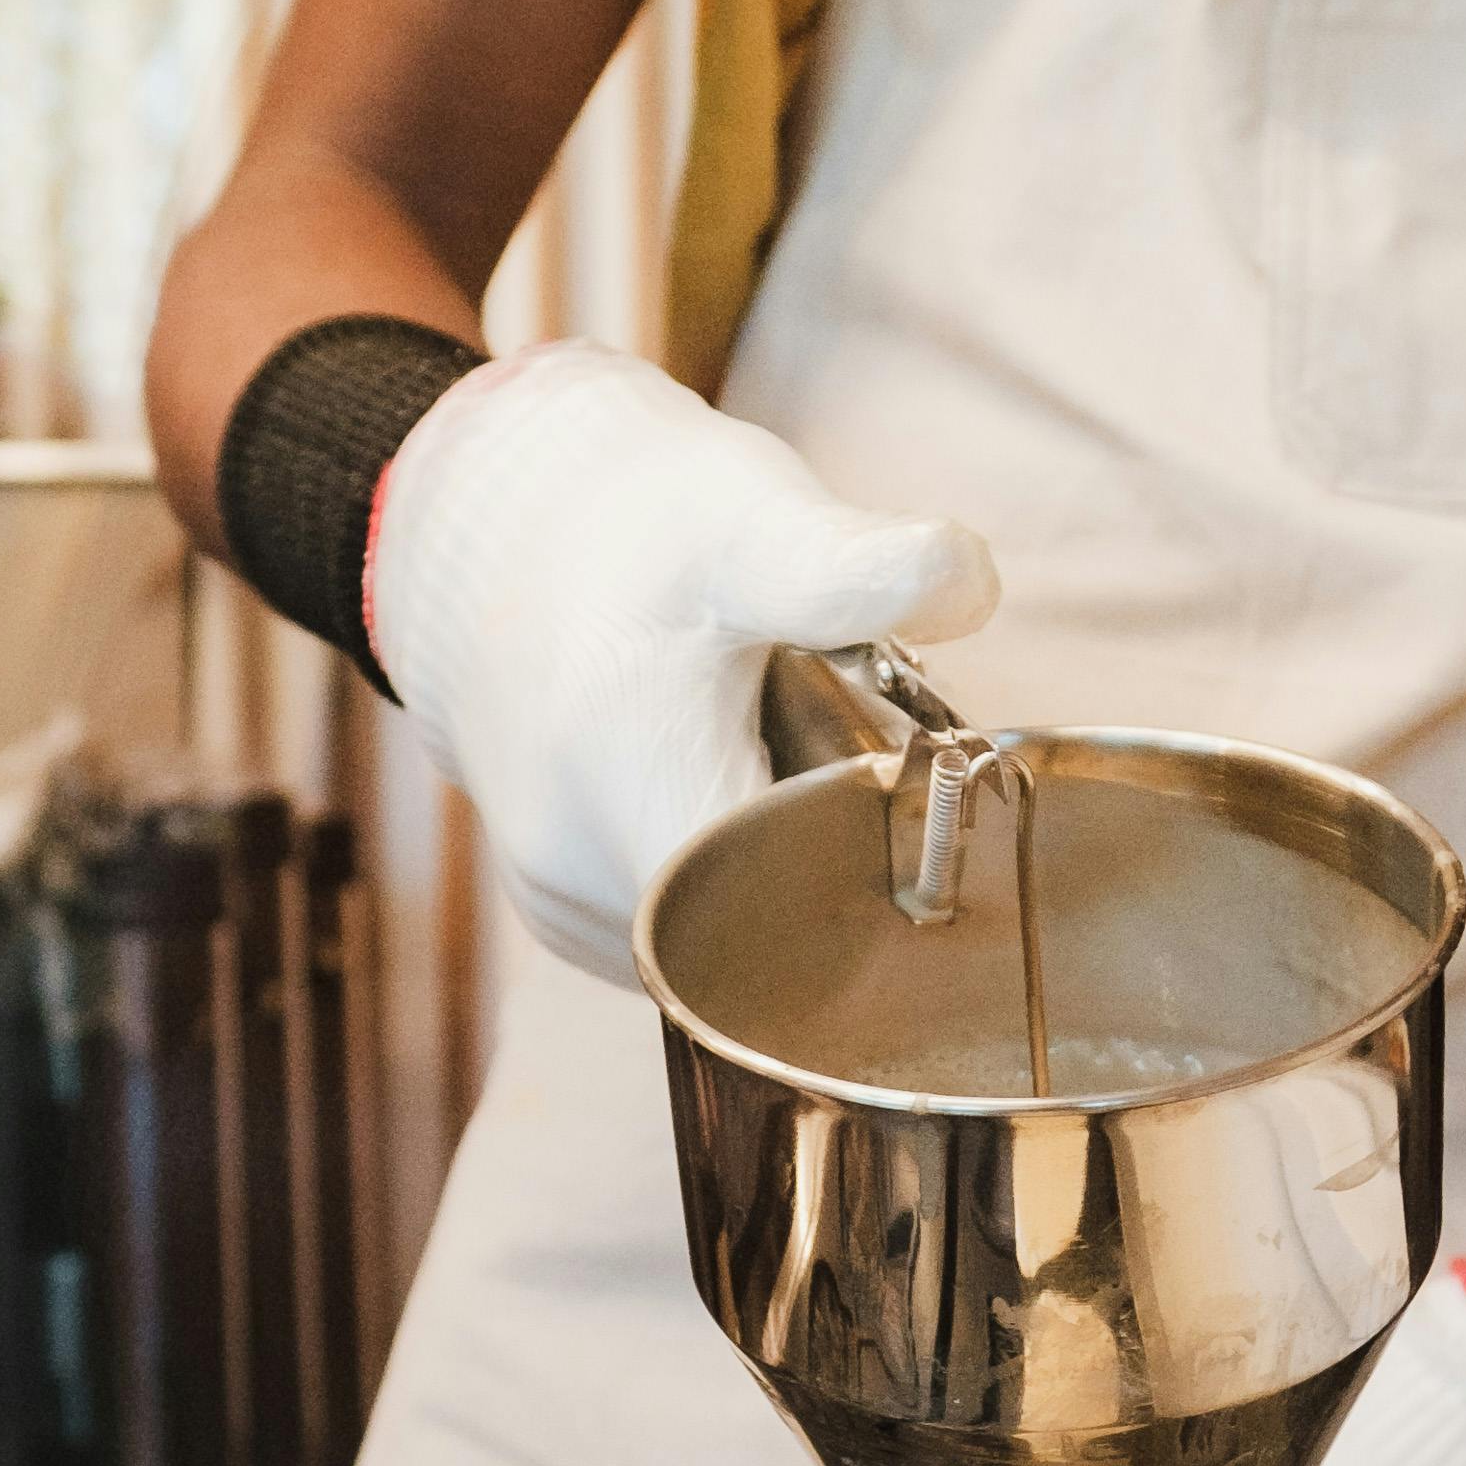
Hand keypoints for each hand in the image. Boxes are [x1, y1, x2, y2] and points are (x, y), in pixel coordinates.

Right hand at [369, 341, 996, 984]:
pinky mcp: (567, 916)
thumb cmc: (637, 527)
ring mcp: (569, 914)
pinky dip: (724, 877)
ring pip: (724, 944)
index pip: (802, 931)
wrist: (499, 534)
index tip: (898, 792)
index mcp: (635, 806)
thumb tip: (966, 582)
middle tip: (838, 751)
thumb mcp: (745, 520)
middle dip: (829, 866)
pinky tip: (722, 789)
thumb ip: (846, 563)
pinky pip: (680, 933)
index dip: (875, 877)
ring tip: (768, 759)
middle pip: (769, 945)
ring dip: (776, 874)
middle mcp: (584, 889)